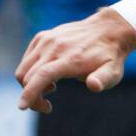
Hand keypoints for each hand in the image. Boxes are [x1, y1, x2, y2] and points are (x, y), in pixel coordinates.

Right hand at [15, 8, 135, 112]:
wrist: (108, 29)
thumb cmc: (110, 56)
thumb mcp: (113, 71)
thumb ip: (103, 79)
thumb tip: (93, 85)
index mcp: (71, 58)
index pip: (42, 76)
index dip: (29, 93)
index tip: (22, 107)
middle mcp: (54, 47)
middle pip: (28, 76)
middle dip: (31, 96)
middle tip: (47, 106)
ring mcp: (46, 40)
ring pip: (24, 68)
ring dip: (30, 84)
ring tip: (52, 87)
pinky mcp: (42, 37)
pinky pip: (26, 59)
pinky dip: (30, 72)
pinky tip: (48, 75)